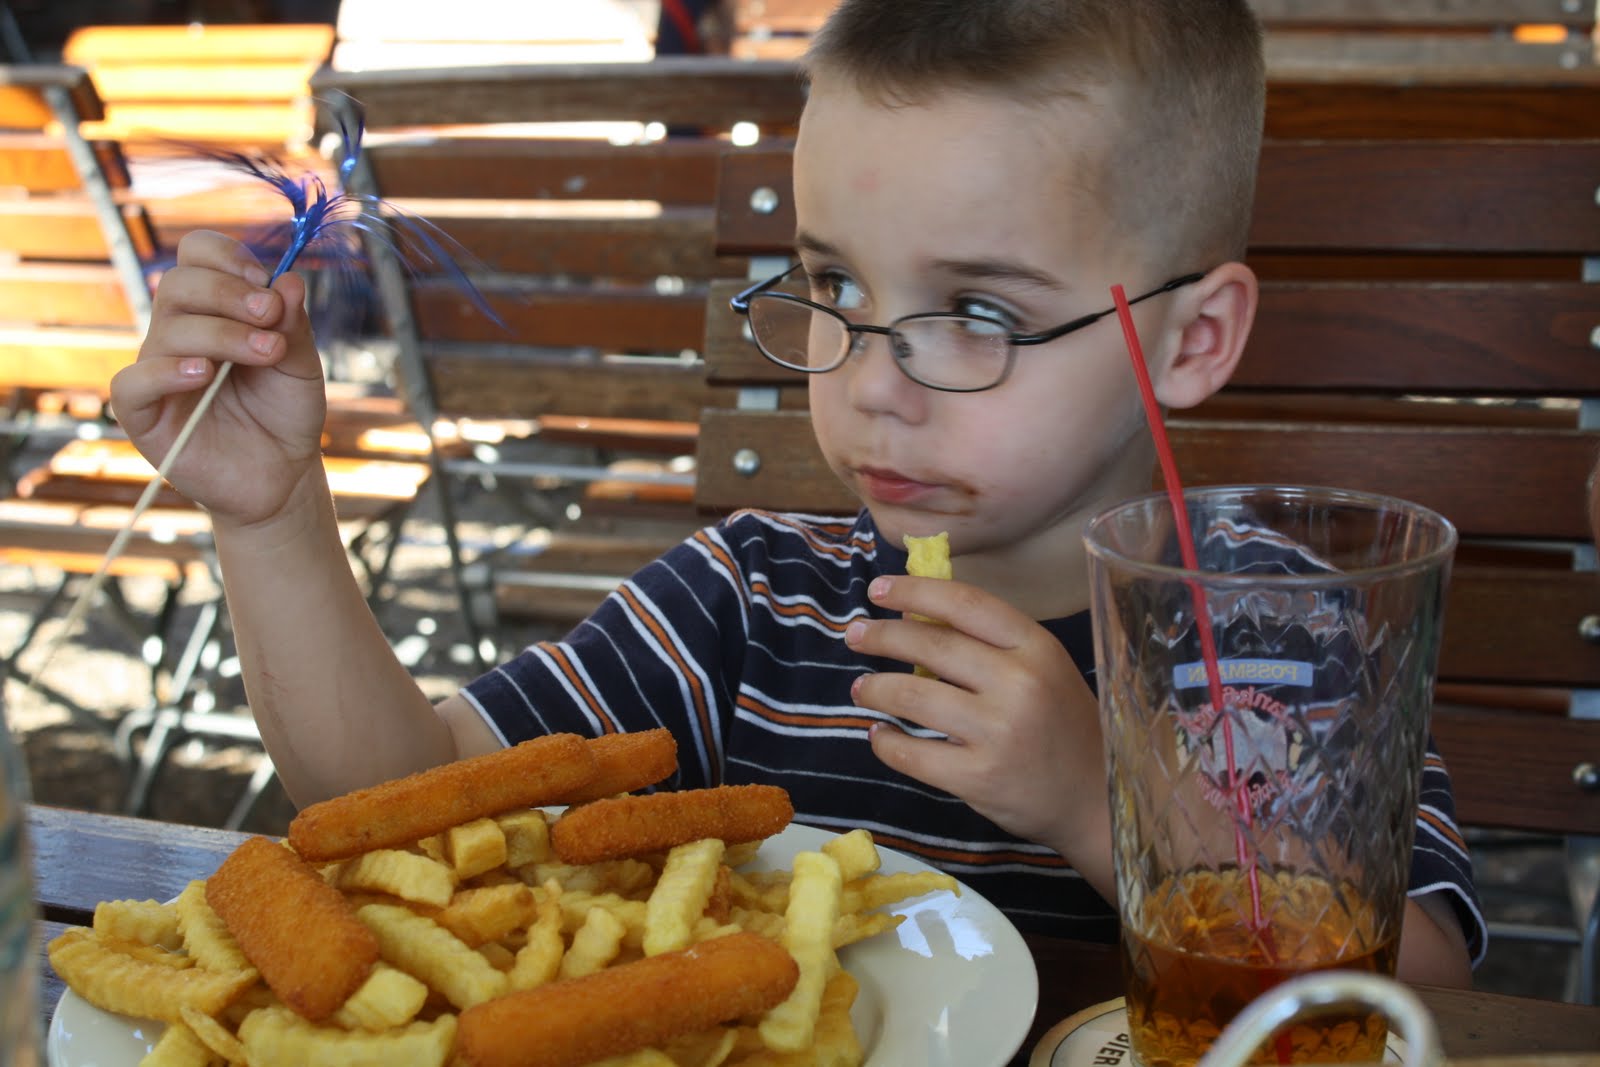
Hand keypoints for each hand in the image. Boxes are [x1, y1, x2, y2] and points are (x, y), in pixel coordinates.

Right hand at [111, 231, 327, 527]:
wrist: (284, 474)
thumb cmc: (285, 413)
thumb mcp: (300, 364)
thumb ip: (293, 324)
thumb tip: (288, 278)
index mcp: (213, 309)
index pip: (196, 256)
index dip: (225, 257)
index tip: (264, 280)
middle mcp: (178, 332)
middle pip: (179, 285)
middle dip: (228, 294)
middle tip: (270, 316)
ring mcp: (157, 371)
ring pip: (168, 330)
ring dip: (221, 334)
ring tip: (264, 353)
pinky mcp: (143, 413)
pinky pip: (133, 382)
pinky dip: (167, 372)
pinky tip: (203, 374)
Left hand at [845, 574, 1113, 893]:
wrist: (1097, 798)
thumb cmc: (1064, 726)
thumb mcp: (1046, 669)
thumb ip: (994, 644)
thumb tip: (916, 615)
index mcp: (1036, 647)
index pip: (965, 603)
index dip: (914, 590)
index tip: (878, 590)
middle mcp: (1019, 684)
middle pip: (931, 645)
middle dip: (882, 637)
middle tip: (856, 636)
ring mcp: (998, 732)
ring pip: (913, 697)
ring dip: (875, 689)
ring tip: (861, 688)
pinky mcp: (978, 777)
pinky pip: (913, 753)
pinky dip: (886, 741)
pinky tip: (880, 733)